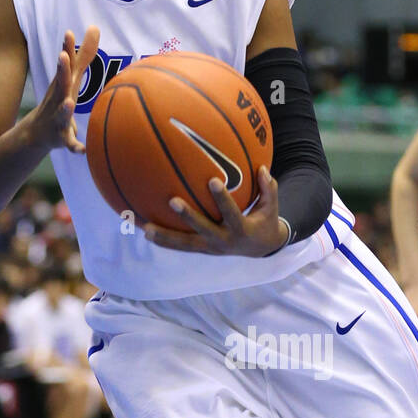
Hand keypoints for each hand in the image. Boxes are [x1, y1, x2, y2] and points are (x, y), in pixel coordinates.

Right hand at [26, 26, 100, 153]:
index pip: (65, 65)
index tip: (69, 33)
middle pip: (60, 84)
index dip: (66, 49)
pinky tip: (83, 150)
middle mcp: (58, 99)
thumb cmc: (59, 99)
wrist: (36, 133)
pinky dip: (75, 146)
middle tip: (63, 56)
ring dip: (65, 108)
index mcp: (62, 85)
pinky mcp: (61, 138)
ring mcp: (57, 118)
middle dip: (61, 70)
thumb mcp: (71, 78)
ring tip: (69, 102)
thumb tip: (95, 27)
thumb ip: (84, 55)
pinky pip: (70, 143)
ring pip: (62, 114)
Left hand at [144, 164, 290, 256]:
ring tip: (145, 229)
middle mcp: (223, 242)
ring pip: (185, 244)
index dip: (222, 198)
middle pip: (203, 230)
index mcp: (241, 230)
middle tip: (172, 201)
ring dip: (166, 237)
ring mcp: (211, 248)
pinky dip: (164, 241)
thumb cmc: (265, 220)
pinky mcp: (202, 250)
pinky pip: (180, 247)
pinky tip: (145, 232)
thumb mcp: (271, 206)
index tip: (213, 180)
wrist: (260, 248)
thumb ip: (269, 188)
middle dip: (188, 217)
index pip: (231, 213)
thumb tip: (262, 168)